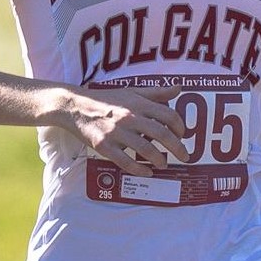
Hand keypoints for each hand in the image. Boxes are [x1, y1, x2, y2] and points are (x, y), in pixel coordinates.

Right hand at [65, 86, 187, 176]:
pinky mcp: (104, 146)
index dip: (180, 127)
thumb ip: (156, 93)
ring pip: (146, 150)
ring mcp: (116, 132)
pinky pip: (125, 161)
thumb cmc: (106, 99)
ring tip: (164, 164)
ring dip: (159, 160)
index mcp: (138, 103)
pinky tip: (147, 172)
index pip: (168, 115)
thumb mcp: (132, 91)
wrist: (75, 106)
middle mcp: (129, 117)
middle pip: (162, 134)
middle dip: (177, 148)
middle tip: (185, 157)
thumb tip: (179, 88)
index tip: (183, 135)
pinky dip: (139, 169)